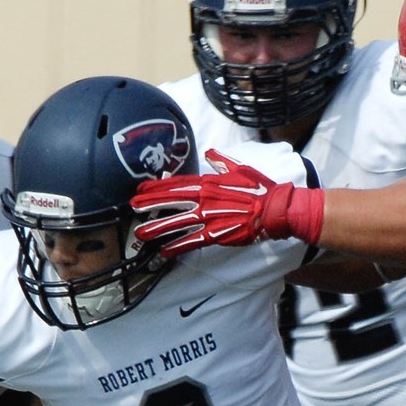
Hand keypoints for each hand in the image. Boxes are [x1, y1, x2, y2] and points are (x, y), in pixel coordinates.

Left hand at [132, 149, 323, 255]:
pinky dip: (177, 247)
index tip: (141, 189)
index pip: (177, 183)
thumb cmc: (260, 188)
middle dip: (150, 204)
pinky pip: (192, 241)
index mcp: (209, 182)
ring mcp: (210, 217)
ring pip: (177, 223)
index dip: (158, 187)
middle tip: (132, 207)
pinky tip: (164, 252)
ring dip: (157, 228)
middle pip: (171, 201)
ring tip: (140, 233)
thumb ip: (222, 162)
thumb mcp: (240, 168)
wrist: (274, 209)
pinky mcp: (217, 234)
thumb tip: (211, 154)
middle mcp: (205, 198)